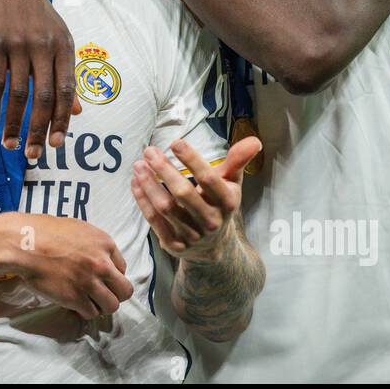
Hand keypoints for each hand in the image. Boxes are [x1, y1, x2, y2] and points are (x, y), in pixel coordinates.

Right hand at [0, 0, 81, 161]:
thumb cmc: (36, 16)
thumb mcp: (59, 39)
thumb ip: (66, 75)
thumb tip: (77, 112)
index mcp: (64, 47)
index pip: (66, 92)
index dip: (63, 121)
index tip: (57, 145)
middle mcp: (44, 47)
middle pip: (44, 98)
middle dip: (39, 130)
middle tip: (34, 154)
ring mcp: (19, 45)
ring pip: (18, 94)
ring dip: (13, 124)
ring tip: (10, 145)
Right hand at [5, 213, 132, 319]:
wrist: (25, 242)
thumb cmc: (46, 231)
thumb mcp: (79, 229)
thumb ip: (94, 245)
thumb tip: (100, 257)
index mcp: (105, 244)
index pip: (123, 268)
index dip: (112, 275)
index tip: (102, 278)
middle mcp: (102, 264)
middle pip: (124, 290)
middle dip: (115, 294)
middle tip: (102, 294)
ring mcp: (89, 282)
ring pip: (111, 306)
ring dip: (101, 306)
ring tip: (89, 301)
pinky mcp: (74, 298)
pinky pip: (90, 313)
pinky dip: (84, 311)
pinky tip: (76, 305)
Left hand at [131, 136, 260, 262]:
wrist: (214, 248)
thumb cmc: (219, 205)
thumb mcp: (231, 184)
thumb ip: (238, 161)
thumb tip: (254, 140)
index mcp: (227, 202)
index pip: (209, 179)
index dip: (192, 160)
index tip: (175, 142)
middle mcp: (211, 220)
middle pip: (183, 193)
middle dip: (164, 170)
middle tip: (149, 151)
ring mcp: (191, 234)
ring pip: (165, 208)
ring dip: (149, 185)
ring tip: (139, 165)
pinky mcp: (174, 244)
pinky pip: (154, 220)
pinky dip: (142, 200)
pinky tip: (135, 182)